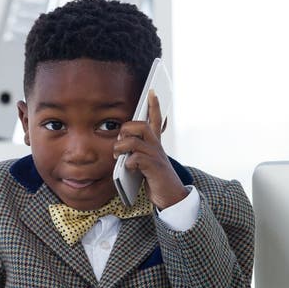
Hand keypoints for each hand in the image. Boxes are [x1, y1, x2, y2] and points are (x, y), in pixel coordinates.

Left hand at [113, 90, 187, 209]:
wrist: (171, 197)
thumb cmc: (155, 179)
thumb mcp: (145, 162)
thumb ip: (135, 152)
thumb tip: (119, 148)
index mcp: (155, 144)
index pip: (155, 120)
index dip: (154, 105)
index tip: (152, 91)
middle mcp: (156, 147)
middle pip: (141, 126)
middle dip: (126, 130)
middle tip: (119, 141)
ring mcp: (155, 157)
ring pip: (135, 141)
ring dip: (121, 147)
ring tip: (117, 155)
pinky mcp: (153, 169)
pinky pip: (136, 159)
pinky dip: (128, 163)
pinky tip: (129, 168)